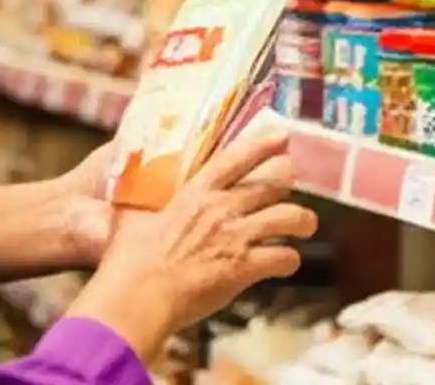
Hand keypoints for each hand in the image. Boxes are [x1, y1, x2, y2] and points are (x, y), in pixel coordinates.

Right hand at [65, 118, 316, 361]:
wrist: (136, 298)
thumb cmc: (128, 261)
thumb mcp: (132, 216)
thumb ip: (139, 198)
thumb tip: (128, 184)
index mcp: (195, 193)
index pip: (235, 158)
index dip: (262, 144)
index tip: (281, 136)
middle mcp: (221, 209)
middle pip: (272, 182)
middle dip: (287, 181)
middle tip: (290, 184)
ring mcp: (236, 237)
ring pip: (290, 217)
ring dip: (303, 221)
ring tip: (306, 225)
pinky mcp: (244, 268)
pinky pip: (284, 257)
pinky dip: (290, 260)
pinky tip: (286, 263)